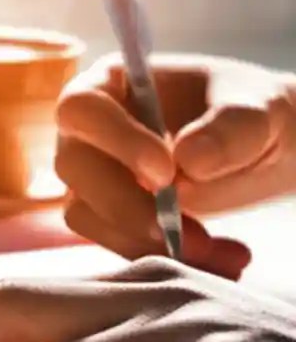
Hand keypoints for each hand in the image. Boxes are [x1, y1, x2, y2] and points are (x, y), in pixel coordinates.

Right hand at [54, 52, 295, 279]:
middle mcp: (91, 129)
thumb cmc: (254, 112)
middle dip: (127, 207)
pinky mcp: (109, 215)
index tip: (165, 173)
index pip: (82, 108)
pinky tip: (220, 258)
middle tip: (189, 233)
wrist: (266, 151)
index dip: (114, 141)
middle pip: (75, 168)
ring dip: (147, 243)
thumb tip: (189, 162)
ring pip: (87, 214)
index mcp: (113, 82)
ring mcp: (94, 174)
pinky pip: (114, 243)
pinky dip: (162, 258)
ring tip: (218, 252)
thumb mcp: (260, 109)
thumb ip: (231, 128)